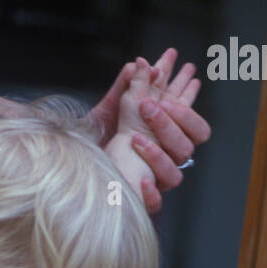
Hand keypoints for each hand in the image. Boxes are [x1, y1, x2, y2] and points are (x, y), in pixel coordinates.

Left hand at [89, 47, 209, 212]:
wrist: (73, 167)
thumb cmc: (95, 137)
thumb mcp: (110, 108)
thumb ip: (128, 87)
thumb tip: (138, 64)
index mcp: (164, 138)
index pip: (193, 124)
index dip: (189, 105)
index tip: (173, 88)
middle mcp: (164, 160)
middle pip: (186, 146)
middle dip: (168, 124)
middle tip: (147, 106)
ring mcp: (153, 181)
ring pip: (175, 175)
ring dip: (157, 154)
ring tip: (137, 139)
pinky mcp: (138, 200)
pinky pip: (155, 203)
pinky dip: (150, 194)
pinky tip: (142, 181)